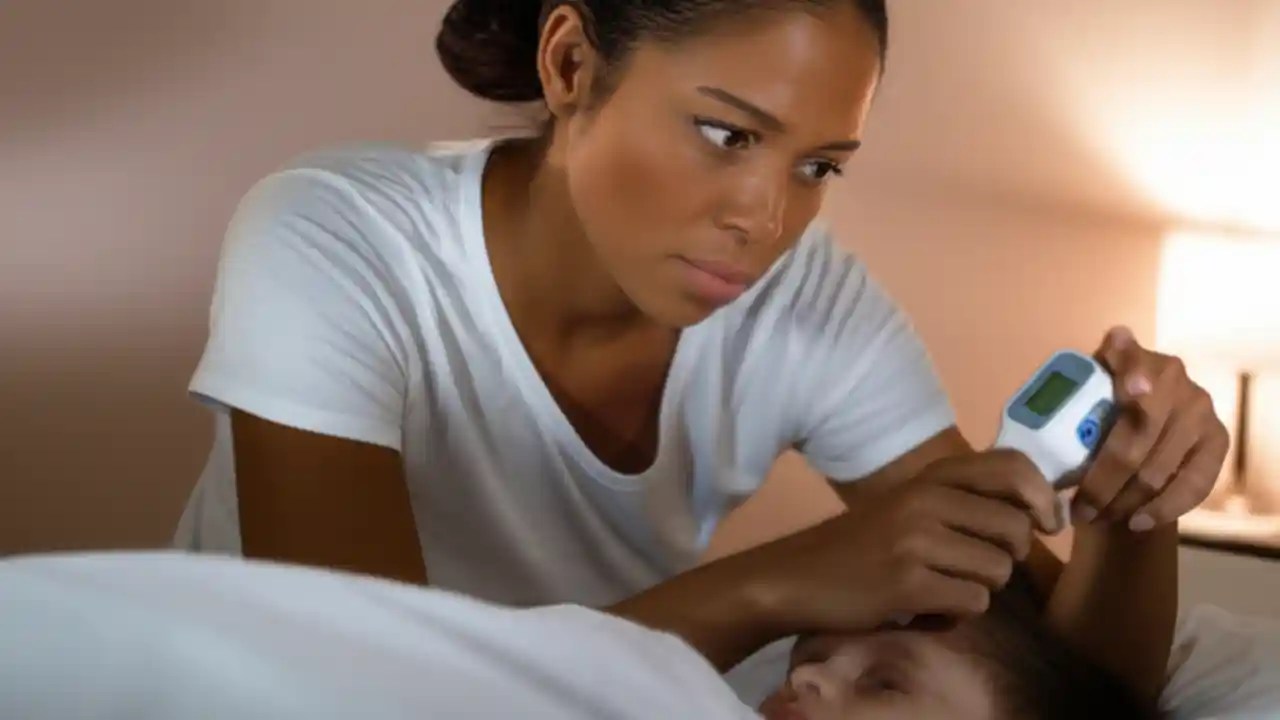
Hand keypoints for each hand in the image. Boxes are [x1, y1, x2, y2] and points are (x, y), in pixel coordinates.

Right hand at [753, 450, 1060, 635]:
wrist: (797, 576)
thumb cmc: (861, 544)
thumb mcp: (910, 505)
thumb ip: (963, 499)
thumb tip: (1039, 511)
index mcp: (929, 476)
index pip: (1012, 467)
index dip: (1043, 496)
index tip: (1047, 523)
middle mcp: (926, 499)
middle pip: (1016, 529)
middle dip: (1008, 558)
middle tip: (975, 567)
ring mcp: (916, 540)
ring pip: (998, 571)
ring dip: (979, 589)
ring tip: (941, 588)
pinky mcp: (908, 583)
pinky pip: (972, 604)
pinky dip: (955, 615)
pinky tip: (925, 609)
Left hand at [1072, 326, 1229, 530]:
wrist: (1137, 424)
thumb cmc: (1096, 410)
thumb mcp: (1079, 396)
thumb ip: (1069, 395)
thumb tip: (1049, 405)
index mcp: (1131, 357)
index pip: (1129, 361)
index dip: (1133, 372)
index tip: (1132, 388)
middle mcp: (1172, 375)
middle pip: (1136, 436)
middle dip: (1102, 482)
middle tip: (1078, 511)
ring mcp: (1199, 408)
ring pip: (1157, 468)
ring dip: (1123, 502)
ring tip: (1096, 519)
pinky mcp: (1218, 440)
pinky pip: (1194, 484)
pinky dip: (1162, 508)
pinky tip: (1136, 522)